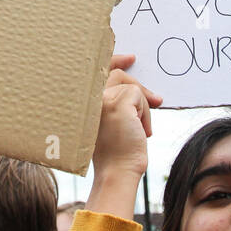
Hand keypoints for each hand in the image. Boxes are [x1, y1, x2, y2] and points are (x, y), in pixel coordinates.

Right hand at [94, 54, 162, 178]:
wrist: (117, 171)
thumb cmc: (115, 152)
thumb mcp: (111, 122)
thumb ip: (114, 103)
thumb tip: (137, 88)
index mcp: (82, 103)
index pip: (96, 73)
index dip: (113, 61)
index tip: (129, 58)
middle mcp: (87, 98)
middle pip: (114, 72)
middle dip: (133, 78)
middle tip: (148, 84)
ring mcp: (100, 98)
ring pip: (130, 86)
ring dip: (142, 106)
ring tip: (141, 127)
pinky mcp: (116, 102)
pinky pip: (139, 95)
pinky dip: (146, 113)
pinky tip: (143, 131)